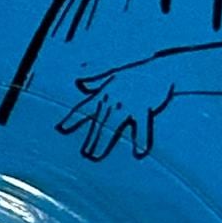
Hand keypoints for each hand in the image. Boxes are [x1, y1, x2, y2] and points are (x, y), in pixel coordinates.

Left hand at [59, 64, 174, 159]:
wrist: (160, 67)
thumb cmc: (136, 70)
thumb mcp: (112, 70)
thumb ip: (94, 76)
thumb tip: (79, 81)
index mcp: (104, 92)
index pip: (84, 108)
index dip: (73, 118)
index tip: (61, 128)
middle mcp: (113, 100)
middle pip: (98, 122)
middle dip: (90, 138)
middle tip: (84, 153)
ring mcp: (128, 106)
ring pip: (113, 127)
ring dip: (104, 142)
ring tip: (96, 155)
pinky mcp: (144, 109)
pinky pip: (142, 128)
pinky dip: (141, 140)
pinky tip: (139, 153)